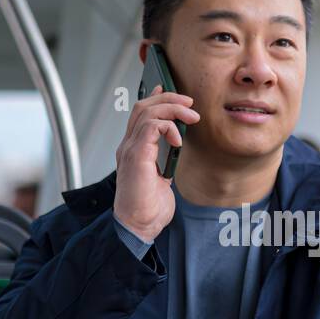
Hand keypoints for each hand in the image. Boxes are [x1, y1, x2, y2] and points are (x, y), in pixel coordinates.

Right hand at [112, 85, 198, 241]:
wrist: (139, 225)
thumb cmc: (149, 207)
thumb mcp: (161, 176)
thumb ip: (164, 157)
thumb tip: (177, 143)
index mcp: (133, 149)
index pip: (140, 114)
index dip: (156, 98)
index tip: (172, 92)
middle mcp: (128, 146)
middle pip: (143, 107)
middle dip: (169, 99)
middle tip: (190, 104)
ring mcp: (130, 149)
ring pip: (148, 112)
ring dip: (173, 109)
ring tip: (191, 117)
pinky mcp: (136, 155)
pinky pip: (152, 127)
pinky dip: (169, 127)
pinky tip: (179, 140)